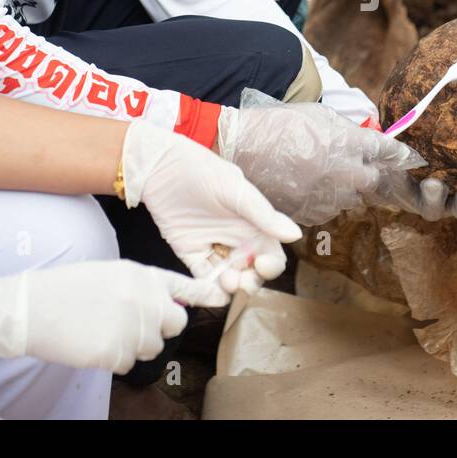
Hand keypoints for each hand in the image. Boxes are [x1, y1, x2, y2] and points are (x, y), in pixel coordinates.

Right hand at [0, 260, 226, 373]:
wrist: (32, 306)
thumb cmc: (67, 289)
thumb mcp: (111, 275)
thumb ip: (143, 289)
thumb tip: (167, 309)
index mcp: (143, 275)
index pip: (185, 287)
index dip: (205, 294)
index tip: (224, 296)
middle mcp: (145, 299)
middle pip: (175, 325)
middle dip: (159, 329)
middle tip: (130, 325)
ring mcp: (132, 326)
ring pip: (151, 348)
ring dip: (133, 345)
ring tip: (103, 329)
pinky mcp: (116, 351)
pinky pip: (127, 364)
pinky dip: (112, 359)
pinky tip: (92, 343)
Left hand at [122, 121, 301, 294]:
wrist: (161, 166)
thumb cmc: (204, 171)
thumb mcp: (237, 191)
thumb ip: (263, 215)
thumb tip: (295, 235)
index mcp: (253, 224)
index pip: (271, 254)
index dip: (271, 266)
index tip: (262, 264)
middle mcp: (235, 238)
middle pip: (251, 271)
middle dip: (251, 282)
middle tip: (242, 281)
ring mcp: (213, 246)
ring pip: (228, 277)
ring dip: (231, 286)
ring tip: (227, 281)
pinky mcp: (189, 251)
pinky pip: (202, 275)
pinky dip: (208, 287)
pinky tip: (212, 291)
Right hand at [217, 91, 425, 224]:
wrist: (242, 149)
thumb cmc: (278, 125)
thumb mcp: (318, 114)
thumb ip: (347, 129)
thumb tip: (366, 137)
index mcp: (351, 143)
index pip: (389, 150)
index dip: (396, 153)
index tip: (401, 155)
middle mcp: (347, 172)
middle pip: (375, 179)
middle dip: (368, 172)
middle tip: (352, 165)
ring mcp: (330, 197)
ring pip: (352, 198)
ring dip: (344, 188)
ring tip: (320, 174)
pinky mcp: (313, 214)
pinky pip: (329, 210)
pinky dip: (324, 201)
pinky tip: (307, 186)